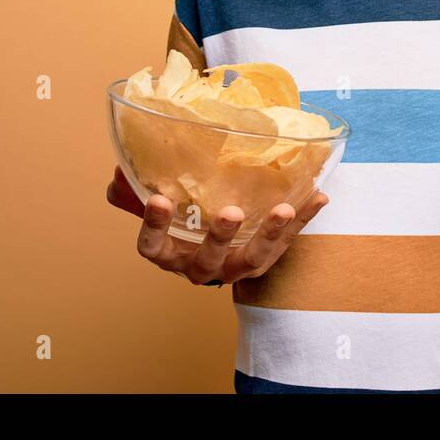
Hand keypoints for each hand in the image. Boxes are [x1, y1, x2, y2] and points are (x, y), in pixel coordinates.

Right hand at [137, 191, 327, 285]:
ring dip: (270, 234)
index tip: (159, 200)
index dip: (154, 227)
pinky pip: (287, 242)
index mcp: (169, 253)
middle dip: (219, 237)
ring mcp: (236, 267)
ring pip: (253, 259)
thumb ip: (135, 192)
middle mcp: (201, 267)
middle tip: (230, 212)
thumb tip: (120, 172)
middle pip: (208, 260)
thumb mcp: (157, 209)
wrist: (216, 251)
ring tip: (284, 209)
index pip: (153, 247)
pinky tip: (318, 196)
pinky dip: (304, 219)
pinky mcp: (267, 259)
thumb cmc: (181, 223)